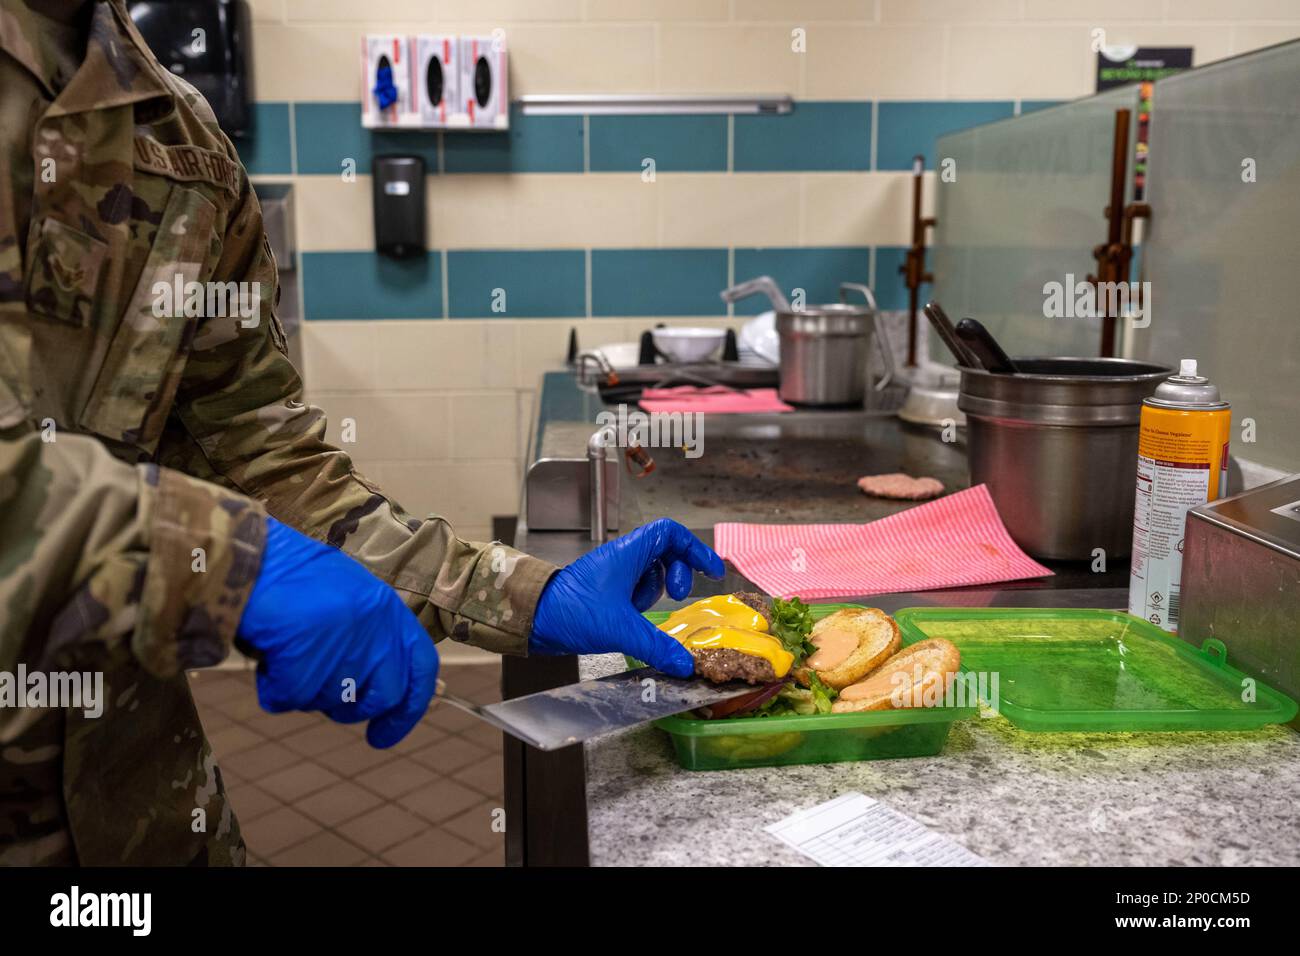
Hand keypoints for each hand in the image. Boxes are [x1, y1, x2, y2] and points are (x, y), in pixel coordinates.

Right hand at [237, 517, 438, 747]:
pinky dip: (274, 687)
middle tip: (324, 696)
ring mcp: (344, 653)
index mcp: (389, 611)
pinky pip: (290, 699)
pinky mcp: (306, 667)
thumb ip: (368, 634)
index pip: (422, 668)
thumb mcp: (349, 594)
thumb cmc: (294, 572)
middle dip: (353, 708)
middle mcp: (375, 634)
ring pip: (330, 702)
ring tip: (288, 650)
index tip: (386, 733)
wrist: (252, 556)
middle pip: (382, 697)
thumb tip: (367, 682)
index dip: (410, 707)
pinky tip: (267, 655)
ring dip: (306, 689)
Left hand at [529, 518, 725, 677]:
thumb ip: (656, 645)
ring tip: (644, 610)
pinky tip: (631, 619)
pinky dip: (641, 603)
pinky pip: (635, 590)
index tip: (710, 572)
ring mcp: (613, 574)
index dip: (695, 549)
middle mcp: (623, 558)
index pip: (671, 533)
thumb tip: (683, 664)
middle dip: (680, 573)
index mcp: (629, 552)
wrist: (533, 618)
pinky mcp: (606, 591)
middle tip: (680, 596)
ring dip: (657, 590)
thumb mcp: (620, 628)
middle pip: (666, 551)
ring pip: (650, 573)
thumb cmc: (571, 609)